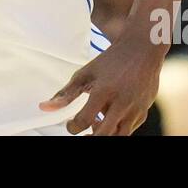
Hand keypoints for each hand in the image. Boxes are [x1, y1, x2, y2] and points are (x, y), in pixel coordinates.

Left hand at [39, 37, 163, 135]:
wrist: (142, 50)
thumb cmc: (111, 61)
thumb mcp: (86, 73)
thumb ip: (66, 93)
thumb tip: (44, 107)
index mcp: (104, 90)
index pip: (84, 120)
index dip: (73, 127)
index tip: (70, 124)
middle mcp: (121, 102)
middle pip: (103, 134)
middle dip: (89, 138)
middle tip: (82, 132)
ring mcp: (135, 109)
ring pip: (118, 136)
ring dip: (103, 136)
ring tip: (95, 128)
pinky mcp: (143, 113)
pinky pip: (128, 131)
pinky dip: (116, 130)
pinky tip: (108, 121)